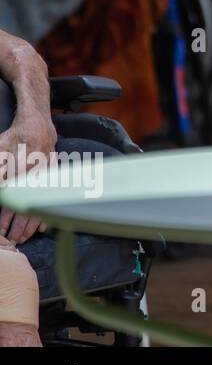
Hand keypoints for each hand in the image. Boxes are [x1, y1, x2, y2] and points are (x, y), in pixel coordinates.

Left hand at [0, 118, 55, 244]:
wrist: (38, 124)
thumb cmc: (16, 136)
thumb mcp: (0, 148)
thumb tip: (0, 185)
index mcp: (21, 168)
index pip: (12, 199)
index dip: (6, 217)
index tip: (1, 231)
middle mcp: (35, 175)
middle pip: (26, 206)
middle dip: (18, 226)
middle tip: (10, 241)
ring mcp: (46, 176)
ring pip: (39, 204)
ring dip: (31, 223)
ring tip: (23, 238)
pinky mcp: (53, 176)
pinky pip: (51, 198)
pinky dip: (47, 212)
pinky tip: (42, 227)